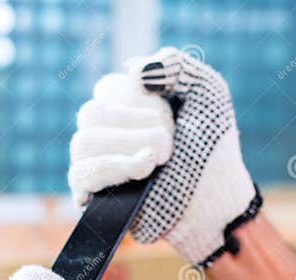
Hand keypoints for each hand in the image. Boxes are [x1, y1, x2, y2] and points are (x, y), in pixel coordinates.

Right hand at [69, 47, 260, 266]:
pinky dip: (113, 167)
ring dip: (127, 145)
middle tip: (169, 141)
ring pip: (83, 142)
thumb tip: (132, 71)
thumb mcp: (205, 91)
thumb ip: (174, 65)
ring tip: (160, 158)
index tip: (169, 115)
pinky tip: (144, 168)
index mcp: (124, 109)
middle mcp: (104, 136)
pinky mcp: (93, 199)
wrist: (214, 199)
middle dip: (135, 123)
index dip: (139, 99)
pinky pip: (80, 175)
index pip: (107, 90)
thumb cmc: (210, 148)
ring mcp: (95, 167)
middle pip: (91, 113)